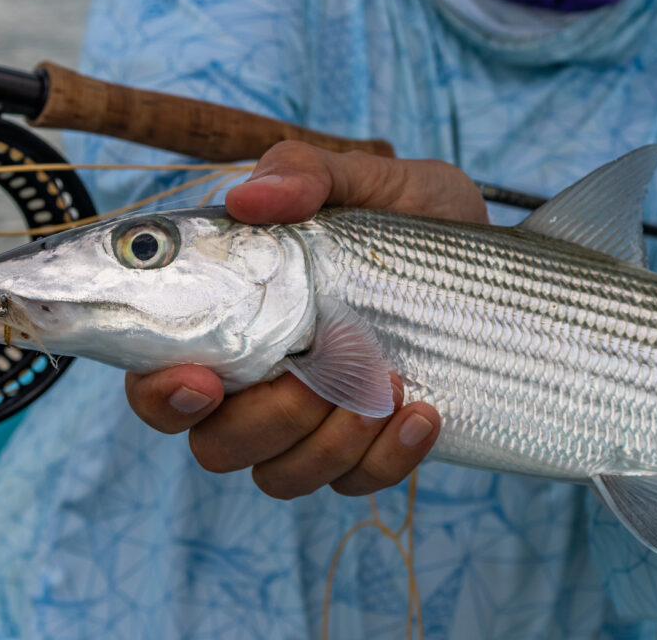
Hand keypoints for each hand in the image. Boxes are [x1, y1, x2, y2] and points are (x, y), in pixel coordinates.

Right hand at [123, 141, 487, 498]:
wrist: (497, 266)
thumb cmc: (415, 218)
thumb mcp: (370, 180)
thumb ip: (308, 173)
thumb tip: (252, 197)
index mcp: (235, 319)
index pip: (159, 380)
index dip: (162, 395)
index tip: (204, 381)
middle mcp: (259, 383)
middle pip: (216, 446)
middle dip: (267, 420)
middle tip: (323, 367)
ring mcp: (313, 423)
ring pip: (280, 476)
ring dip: (330, 440)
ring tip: (390, 380)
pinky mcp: (368, 448)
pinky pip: (354, 484)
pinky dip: (386, 458)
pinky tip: (423, 412)